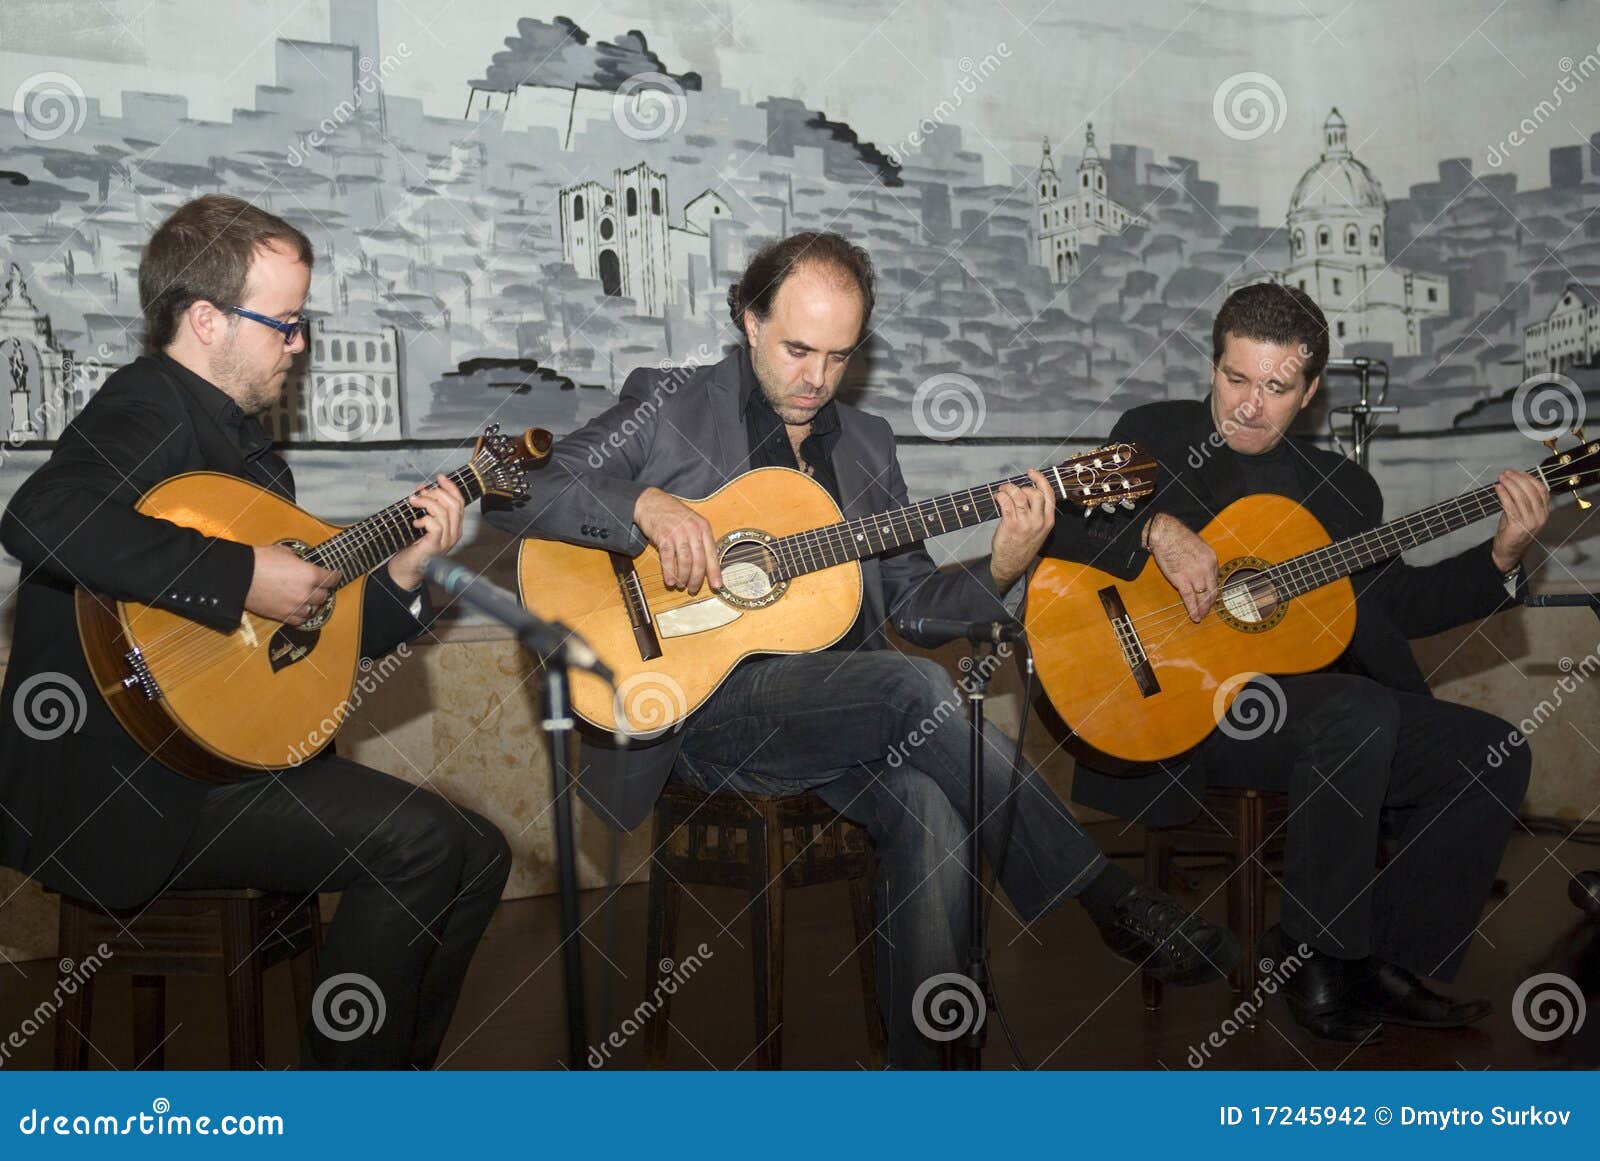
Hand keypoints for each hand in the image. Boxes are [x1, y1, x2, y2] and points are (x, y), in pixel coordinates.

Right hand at [245, 544, 340, 625]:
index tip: (333, 576)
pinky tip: (299, 610)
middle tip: (318, 586)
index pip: (332, 579)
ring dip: (312, 604)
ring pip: (314, 609)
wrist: (239, 576)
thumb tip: (300, 562)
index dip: (334, 577)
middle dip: (321, 590)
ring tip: (307, 598)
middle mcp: (306, 592)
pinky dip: (302, 615)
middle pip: (324, 596)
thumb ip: (298, 560)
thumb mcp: (284, 552)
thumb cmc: (259, 561)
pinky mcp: (284, 616)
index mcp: (310, 574)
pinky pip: (300, 620)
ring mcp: (296, 606)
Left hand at [388, 475, 466, 590]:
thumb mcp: (421, 521)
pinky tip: (416, 523)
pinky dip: (424, 519)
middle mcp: (454, 533)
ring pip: (443, 512)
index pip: (460, 502)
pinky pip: (435, 525)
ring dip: (426, 502)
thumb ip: (425, 505)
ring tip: (413, 503)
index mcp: (454, 526)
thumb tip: (423, 488)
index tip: (440, 477)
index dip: (451, 487)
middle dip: (436, 493)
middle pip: (453, 505)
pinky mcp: (435, 546)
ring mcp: (446, 541)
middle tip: (420, 493)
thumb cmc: (413, 546)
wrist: (406, 569)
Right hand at [634, 486, 722, 592]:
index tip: (717, 585)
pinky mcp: (663, 536)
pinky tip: (670, 581)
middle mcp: (693, 530)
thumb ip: (700, 541)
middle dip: (697, 578)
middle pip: (699, 560)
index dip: (714, 571)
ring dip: (683, 577)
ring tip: (681, 585)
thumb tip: (707, 566)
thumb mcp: (692, 523)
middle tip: (693, 589)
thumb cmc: (673, 515)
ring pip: (685, 561)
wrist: (652, 502)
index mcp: (703, 527)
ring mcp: (678, 532)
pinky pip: (668, 558)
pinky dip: (669, 572)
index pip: (712, 553)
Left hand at [990, 469, 1056, 590]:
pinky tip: (997, 497)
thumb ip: (1038, 514)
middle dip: (1022, 486)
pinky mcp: (1011, 524)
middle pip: (1034, 493)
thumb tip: (1028, 492)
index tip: (1032, 472)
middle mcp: (1039, 521)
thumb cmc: (1023, 547)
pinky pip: (1006, 502)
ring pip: (1019, 495)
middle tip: (1012, 488)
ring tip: (1002, 490)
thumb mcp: (1039, 531)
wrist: (1012, 564)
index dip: (1040, 480)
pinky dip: (1000, 495)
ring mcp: (1025, 523)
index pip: (1049, 494)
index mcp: (1048, 521)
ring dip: (1008, 488)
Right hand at [1146, 513, 1218, 621]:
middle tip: (1208, 610)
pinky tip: (1195, 617)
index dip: (1212, 589)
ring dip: (1202, 608)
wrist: (1165, 534)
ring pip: (1203, 597)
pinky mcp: (1182, 581)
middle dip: (1210, 602)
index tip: (1210, 596)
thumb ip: (1201, 559)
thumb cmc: (1177, 536)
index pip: (1215, 578)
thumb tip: (1200, 568)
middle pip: (1212, 590)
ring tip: (1201, 616)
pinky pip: (1190, 599)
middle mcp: (1207, 569)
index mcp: (1212, 559)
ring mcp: (1195, 576)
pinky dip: (1193, 609)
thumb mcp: (1197, 546)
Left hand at [1490, 469, 1549, 572]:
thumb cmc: (1513, 530)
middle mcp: (1540, 516)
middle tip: (1506, 473)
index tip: (1516, 472)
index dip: (1529, 478)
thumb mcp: (1521, 512)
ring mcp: (1530, 522)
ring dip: (1510, 485)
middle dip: (1518, 479)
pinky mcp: (1518, 526)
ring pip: (1521, 498)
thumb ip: (1521, 499)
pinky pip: (1510, 506)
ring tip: (1501, 478)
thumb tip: (1512, 481)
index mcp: (1544, 511)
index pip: (1541, 489)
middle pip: (1531, 491)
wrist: (1509, 551)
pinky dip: (1503, 495)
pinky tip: (1498, 488)